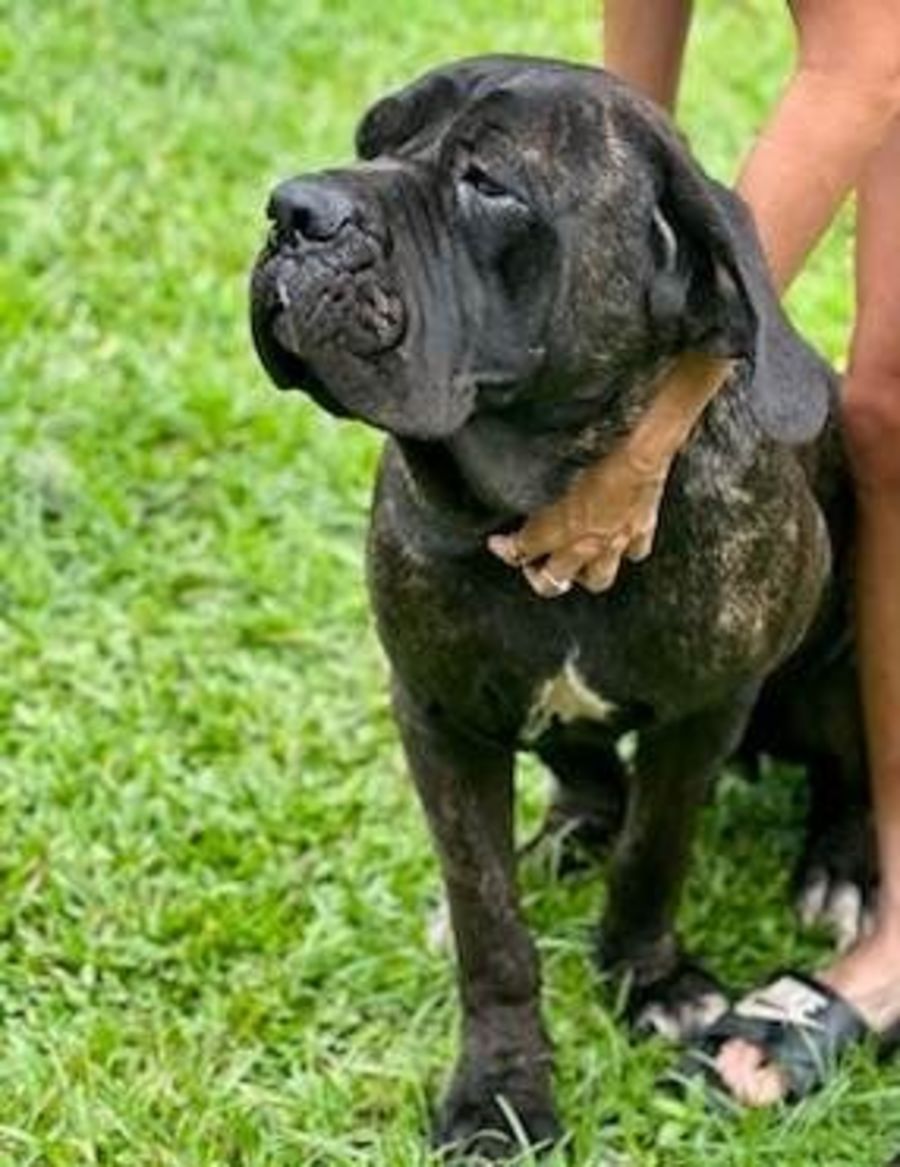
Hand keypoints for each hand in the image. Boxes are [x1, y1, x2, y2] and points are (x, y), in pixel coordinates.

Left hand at [488, 353, 731, 597]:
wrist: (642, 447)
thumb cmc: (598, 450)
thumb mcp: (552, 468)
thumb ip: (534, 490)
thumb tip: (520, 495)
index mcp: (557, 528)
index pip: (521, 551)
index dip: (505, 549)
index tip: (498, 544)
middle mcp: (584, 543)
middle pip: (553, 581)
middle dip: (537, 576)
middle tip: (532, 565)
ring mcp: (615, 542)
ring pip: (597, 580)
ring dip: (582, 575)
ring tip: (575, 565)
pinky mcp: (641, 530)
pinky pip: (634, 553)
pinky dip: (625, 551)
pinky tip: (618, 543)